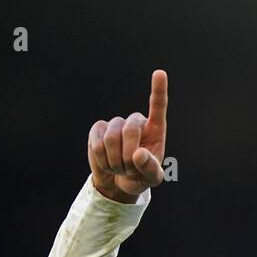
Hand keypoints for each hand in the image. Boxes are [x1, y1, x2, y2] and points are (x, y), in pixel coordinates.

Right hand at [88, 69, 167, 201]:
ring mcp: (115, 124)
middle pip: (130, 129)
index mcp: (154, 129)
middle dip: (128, 156)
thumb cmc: (140, 177)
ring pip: (111, 139)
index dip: (158, 90)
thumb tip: (138, 153)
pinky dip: (102, 160)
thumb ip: (150, 168)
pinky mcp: (98, 130)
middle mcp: (135, 122)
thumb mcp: (152, 179)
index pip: (158, 106)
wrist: (118, 183)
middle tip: (130, 170)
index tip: (160, 73)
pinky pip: (97, 144)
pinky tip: (107, 163)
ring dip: (115, 161)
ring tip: (119, 168)